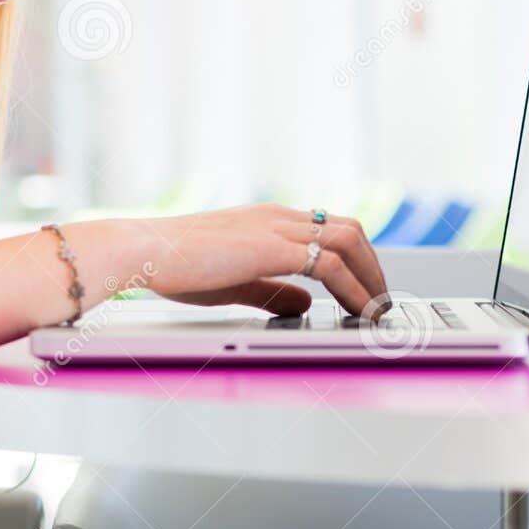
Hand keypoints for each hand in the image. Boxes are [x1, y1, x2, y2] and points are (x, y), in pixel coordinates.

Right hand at [136, 203, 389, 318]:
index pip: (329, 228)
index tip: (367, 286)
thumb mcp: (234, 282)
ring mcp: (277, 228)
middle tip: (382, 300)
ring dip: (373, 277)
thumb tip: (306, 302)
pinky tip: (361, 311)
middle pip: (351, 229)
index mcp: (267, 220)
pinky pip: (331, 266)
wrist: (145, 250)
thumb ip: (271, 291)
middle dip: (374, 266)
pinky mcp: (272, 247)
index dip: (356, 257)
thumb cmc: (175, 265)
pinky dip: (355, 289)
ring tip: (379, 310)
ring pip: (350, 241)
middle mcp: (279, 217)